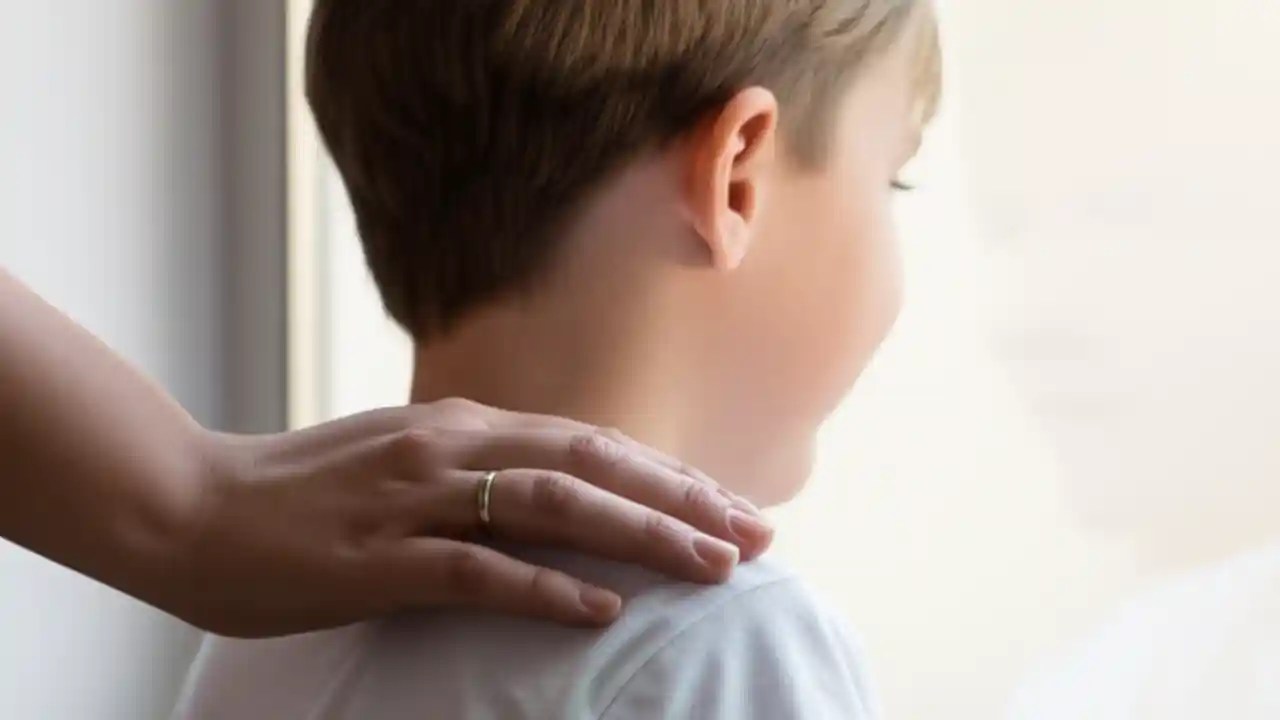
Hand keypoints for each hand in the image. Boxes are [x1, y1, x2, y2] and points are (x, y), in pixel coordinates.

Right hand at [160, 398, 772, 636]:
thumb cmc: (302, 495)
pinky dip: (546, 588)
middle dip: (683, 499)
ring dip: (641, 535)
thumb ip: (476, 468)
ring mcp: (416, 498)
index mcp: (461, 423)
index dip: (667, 474)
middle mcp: (452, 445)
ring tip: (711, 567)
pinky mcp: (378, 558)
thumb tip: (553, 490)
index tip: (731, 504)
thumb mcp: (404, 461)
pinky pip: (478, 571)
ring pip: (555, 506)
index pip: (590, 442)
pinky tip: (601, 611)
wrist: (188, 505)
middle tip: (758, 534)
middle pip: (594, 462)